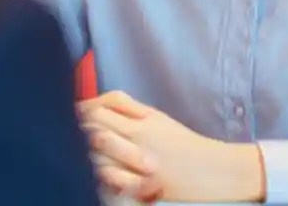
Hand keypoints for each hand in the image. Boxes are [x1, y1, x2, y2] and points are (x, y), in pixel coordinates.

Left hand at [78, 91, 264, 202]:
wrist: (218, 171)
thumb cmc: (188, 148)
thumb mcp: (162, 122)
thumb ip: (133, 112)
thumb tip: (102, 104)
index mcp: (147, 118)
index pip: (108, 103)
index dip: (86, 106)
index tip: (75, 112)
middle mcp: (142, 135)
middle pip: (97, 122)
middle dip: (79, 126)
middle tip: (68, 131)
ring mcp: (143, 159)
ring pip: (99, 149)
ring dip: (85, 151)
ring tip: (80, 154)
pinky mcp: (146, 183)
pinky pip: (112, 178)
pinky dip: (100, 175)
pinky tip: (95, 175)